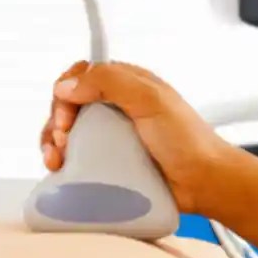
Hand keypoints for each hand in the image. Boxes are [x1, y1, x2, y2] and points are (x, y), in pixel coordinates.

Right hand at [40, 62, 257, 247]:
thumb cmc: (188, 140)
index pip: (82, 76)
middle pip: (70, 105)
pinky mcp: (111, 163)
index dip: (67, 91)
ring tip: (56, 159)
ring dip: (52, 142)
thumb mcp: (151, 100)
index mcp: (129, 85)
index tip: (68, 114)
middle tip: (63, 140)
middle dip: (57, 120)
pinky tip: (60, 170)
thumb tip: (67, 85)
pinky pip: (79, 158)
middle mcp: (118, 108)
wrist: (205, 182)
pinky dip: (63, 162)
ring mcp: (113, 137)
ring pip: (69, 132)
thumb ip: (111, 82)